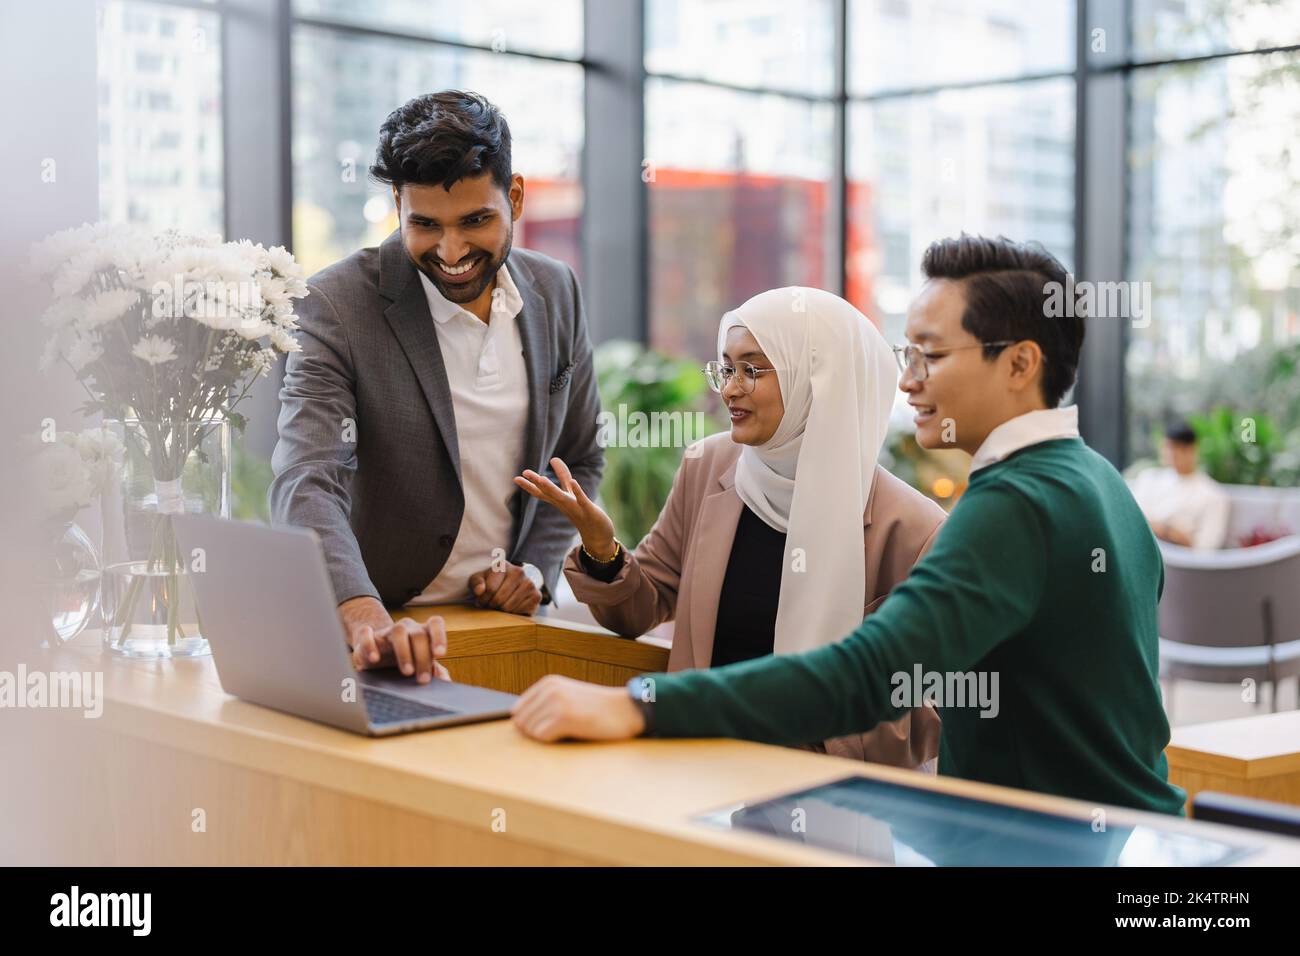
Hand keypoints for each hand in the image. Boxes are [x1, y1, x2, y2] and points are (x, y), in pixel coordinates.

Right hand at [339, 596, 449, 683]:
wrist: (375, 652)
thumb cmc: (404, 659)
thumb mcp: (420, 664)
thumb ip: (435, 671)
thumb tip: (446, 681)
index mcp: (423, 632)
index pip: (434, 624)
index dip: (439, 636)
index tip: (440, 654)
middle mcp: (407, 628)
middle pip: (418, 634)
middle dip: (422, 657)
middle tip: (423, 679)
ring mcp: (387, 631)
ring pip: (398, 631)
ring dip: (404, 651)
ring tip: (407, 672)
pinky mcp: (367, 636)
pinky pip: (367, 634)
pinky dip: (371, 645)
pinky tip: (375, 659)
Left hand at [468, 563, 541, 615]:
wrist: (511, 585)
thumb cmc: (492, 583)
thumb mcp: (479, 580)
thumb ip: (476, 583)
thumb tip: (479, 591)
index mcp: (503, 565)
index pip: (490, 589)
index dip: (483, 599)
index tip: (482, 599)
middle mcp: (519, 571)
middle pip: (499, 599)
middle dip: (492, 605)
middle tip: (491, 604)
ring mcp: (530, 584)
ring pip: (509, 607)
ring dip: (501, 611)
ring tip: (500, 606)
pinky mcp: (537, 596)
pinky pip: (520, 612)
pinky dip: (513, 614)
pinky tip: (511, 608)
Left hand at [511, 675, 645, 741]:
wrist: (625, 710)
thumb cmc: (596, 710)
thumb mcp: (568, 696)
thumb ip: (544, 704)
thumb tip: (517, 723)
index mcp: (548, 683)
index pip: (518, 711)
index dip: (530, 725)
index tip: (549, 728)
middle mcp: (550, 689)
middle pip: (521, 723)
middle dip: (536, 732)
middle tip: (560, 732)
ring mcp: (557, 702)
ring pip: (530, 731)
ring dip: (547, 737)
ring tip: (569, 731)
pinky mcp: (564, 717)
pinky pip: (542, 737)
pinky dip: (554, 741)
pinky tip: (572, 734)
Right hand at [514, 457, 616, 560]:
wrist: (597, 536)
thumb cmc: (582, 512)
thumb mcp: (571, 491)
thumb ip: (562, 475)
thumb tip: (553, 458)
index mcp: (558, 499)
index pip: (541, 492)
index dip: (529, 485)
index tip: (516, 478)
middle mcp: (564, 504)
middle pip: (548, 493)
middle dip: (536, 483)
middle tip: (524, 473)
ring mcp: (575, 507)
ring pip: (561, 497)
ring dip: (551, 488)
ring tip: (541, 478)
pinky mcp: (588, 509)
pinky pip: (582, 499)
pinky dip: (578, 491)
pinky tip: (574, 481)